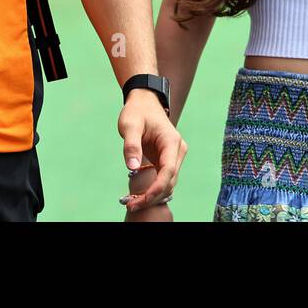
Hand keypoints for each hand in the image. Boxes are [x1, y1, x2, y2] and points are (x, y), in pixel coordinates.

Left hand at [116, 89, 186, 214]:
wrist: (144, 102)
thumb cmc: (137, 111)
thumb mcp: (129, 125)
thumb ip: (131, 145)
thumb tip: (132, 167)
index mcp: (171, 141)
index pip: (169, 170)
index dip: (157, 188)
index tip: (142, 199)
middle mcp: (177, 150)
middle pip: (169, 180)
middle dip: (153, 196)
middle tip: (131, 205)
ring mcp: (174, 156)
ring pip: (168, 183)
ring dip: (153, 195)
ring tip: (133, 203)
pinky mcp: (168, 160)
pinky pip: (164, 179)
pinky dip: (153, 190)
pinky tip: (139, 196)